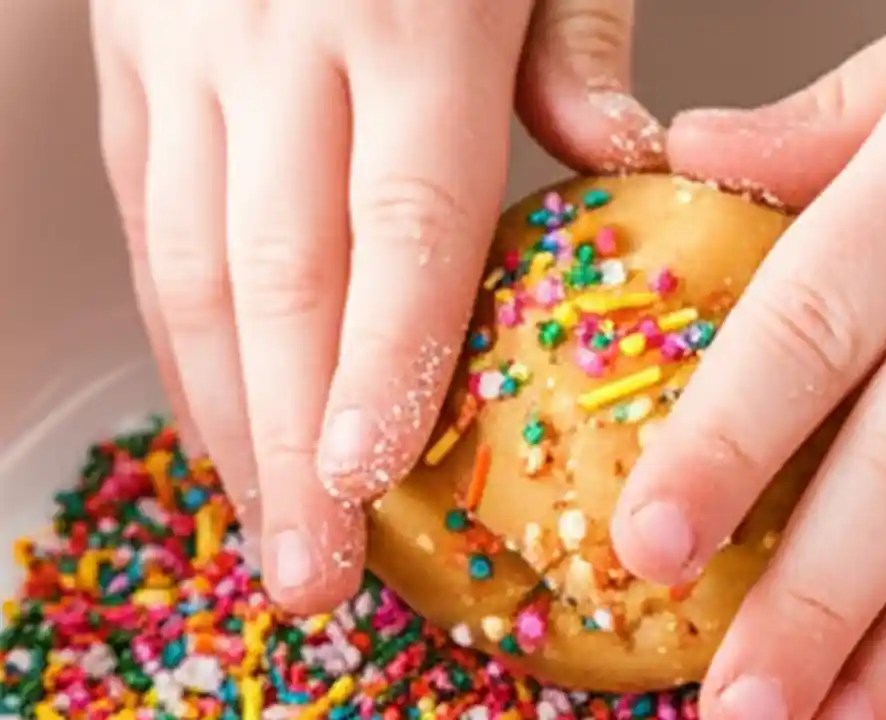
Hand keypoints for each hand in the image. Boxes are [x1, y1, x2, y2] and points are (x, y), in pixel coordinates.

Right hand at [92, 0, 662, 613]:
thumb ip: (574, 43)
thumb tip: (620, 152)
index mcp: (404, 11)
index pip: (397, 224)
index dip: (381, 366)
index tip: (368, 482)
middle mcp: (275, 37)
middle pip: (276, 275)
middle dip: (289, 442)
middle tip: (312, 568)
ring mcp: (185, 50)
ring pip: (191, 264)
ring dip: (223, 412)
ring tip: (261, 524)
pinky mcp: (133, 61)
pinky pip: (152, 220)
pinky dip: (181, 333)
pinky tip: (216, 409)